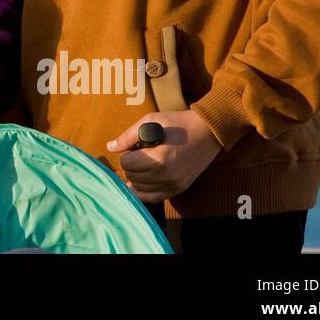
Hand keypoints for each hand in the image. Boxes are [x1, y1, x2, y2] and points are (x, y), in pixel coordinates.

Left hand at [107, 110, 222, 202]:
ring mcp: (174, 185)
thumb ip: (128, 136)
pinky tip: (141, 180)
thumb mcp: (151, 121)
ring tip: (144, 163)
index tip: (134, 146)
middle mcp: (167, 176)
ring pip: (140, 189)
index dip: (126, 153)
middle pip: (132, 176)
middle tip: (139, 153)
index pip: (127, 164)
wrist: (208, 132)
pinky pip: (153, 198)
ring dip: (136, 176)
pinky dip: (144, 191)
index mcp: (160, 159)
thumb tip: (110, 147)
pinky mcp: (179, 189)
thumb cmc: (178, 123)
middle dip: (131, 164)